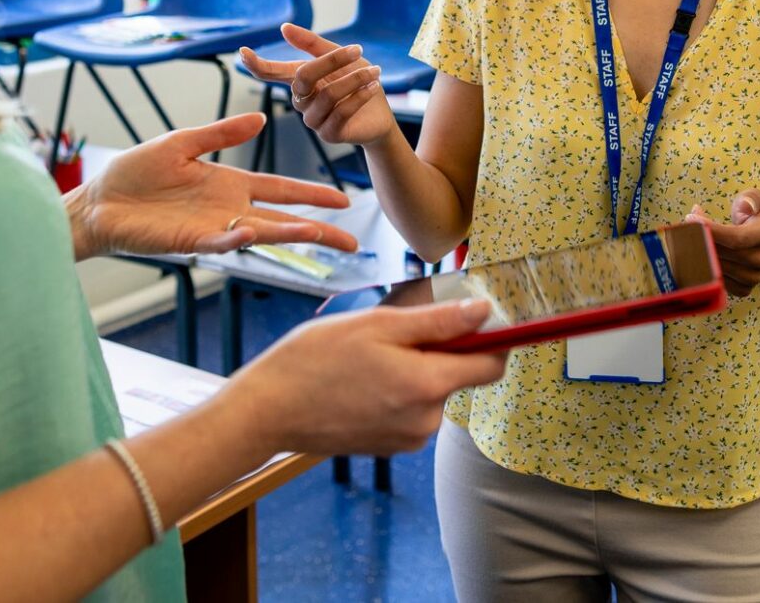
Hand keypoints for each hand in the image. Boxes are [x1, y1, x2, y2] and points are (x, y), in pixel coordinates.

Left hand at [66, 113, 359, 260]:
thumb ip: (221, 133)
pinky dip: (238, 239)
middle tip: (352, 241)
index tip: (344, 200)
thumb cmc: (136, 173)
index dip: (311, 195)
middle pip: (283, 221)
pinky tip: (254, 233)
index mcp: (230, 184)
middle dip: (318, 231)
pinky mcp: (190, 241)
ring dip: (290, 235)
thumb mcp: (182, 143)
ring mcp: (212, 228)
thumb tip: (260, 120)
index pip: (281, 190)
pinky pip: (221, 241)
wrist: (99, 200)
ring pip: (261, 234)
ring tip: (319, 235)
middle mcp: (229, 209)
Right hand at [226, 300, 507, 456]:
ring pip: (432, 392)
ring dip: (414, 369)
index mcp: (427, 386)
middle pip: (458, 376)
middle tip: (393, 331)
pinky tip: (361, 379)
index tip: (475, 318)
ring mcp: (407, 438)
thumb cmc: (315, 359)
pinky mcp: (389, 446)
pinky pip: (411, 410)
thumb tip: (484, 312)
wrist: (268, 410)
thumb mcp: (377, 325)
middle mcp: (425, 420)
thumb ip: (437, 321)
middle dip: (439, 350)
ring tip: (368, 357)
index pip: (491, 364)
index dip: (491, 338)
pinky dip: (397, 390)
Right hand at [238, 25, 398, 148]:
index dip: (256, 64)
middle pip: (303, 78)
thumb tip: (284, 28)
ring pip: (327, 96)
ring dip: (354, 80)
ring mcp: (312, 120)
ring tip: (374, 71)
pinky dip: (358, 97)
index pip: (271, 73)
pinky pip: (340, 113)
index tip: (243, 52)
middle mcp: (301, 100)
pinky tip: (372, 87)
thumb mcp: (339, 57)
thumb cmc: (356, 81)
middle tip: (357, 50)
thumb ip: (312, 44)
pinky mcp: (328, 134)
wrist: (379, 114)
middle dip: (331, 61)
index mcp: (299, 80)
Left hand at [686, 189, 759, 298]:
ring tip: (690, 242)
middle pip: (726, 255)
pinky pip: (721, 285)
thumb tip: (745, 206)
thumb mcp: (758, 200)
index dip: (712, 230)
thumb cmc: (757, 217)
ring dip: (700, 257)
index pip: (736, 237)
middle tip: (684, 230)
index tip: (691, 219)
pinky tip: (699, 258)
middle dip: (702, 242)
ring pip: (721, 271)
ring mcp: (755, 277)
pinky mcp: (745, 288)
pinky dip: (706, 273)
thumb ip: (751, 198)